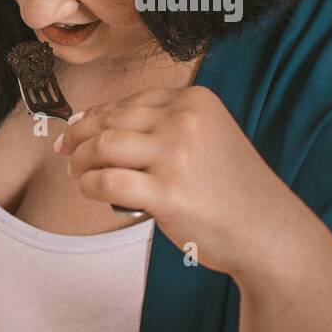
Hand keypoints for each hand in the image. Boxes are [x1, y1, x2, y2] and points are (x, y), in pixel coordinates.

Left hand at [56, 85, 297, 276]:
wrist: (268, 231)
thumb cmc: (231, 189)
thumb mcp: (207, 138)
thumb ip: (162, 127)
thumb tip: (91, 123)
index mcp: (195, 101)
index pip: (128, 102)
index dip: (94, 116)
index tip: (75, 129)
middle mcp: (185, 121)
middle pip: (109, 121)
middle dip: (78, 137)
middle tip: (63, 152)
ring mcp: (176, 155)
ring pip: (102, 146)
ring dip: (80, 161)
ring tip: (76, 173)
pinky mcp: (167, 192)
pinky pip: (106, 182)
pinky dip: (89, 186)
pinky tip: (90, 190)